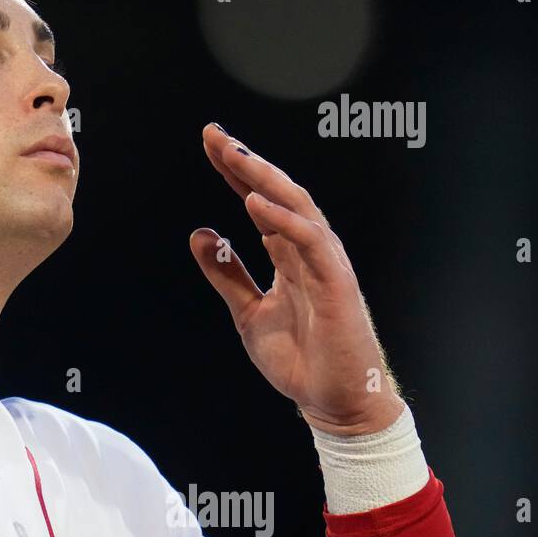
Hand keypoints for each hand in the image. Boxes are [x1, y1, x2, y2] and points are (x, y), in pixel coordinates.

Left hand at [189, 122, 404, 436]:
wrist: (334, 402)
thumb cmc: (300, 358)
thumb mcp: (247, 312)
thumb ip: (226, 273)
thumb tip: (200, 234)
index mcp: (289, 254)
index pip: (260, 201)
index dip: (235, 171)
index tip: (210, 143)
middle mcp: (309, 251)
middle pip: (278, 193)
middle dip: (246, 162)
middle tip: (214, 134)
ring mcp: (325, 264)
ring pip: (297, 208)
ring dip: (264, 179)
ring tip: (233, 155)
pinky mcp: (337, 284)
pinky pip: (311, 242)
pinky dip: (284, 220)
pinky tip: (255, 203)